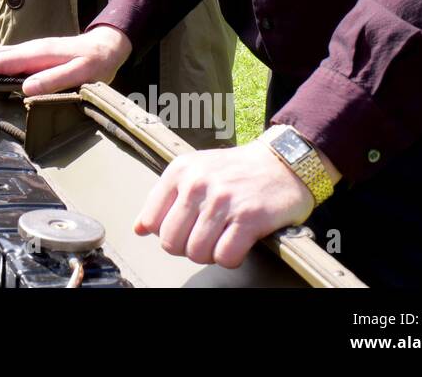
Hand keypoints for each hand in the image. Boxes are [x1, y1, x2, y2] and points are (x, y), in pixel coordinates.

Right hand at [0, 25, 132, 96]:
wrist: (107, 47)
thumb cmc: (96, 62)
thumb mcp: (82, 73)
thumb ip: (55, 80)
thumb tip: (26, 88)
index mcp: (36, 53)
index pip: (0, 62)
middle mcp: (28, 50)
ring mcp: (27, 52)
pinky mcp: (29, 57)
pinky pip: (0, 60)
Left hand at [133, 140, 316, 267]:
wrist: (283, 162)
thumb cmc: (236, 171)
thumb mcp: (194, 172)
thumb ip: (165, 198)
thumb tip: (139, 228)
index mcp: (179, 171)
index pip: (151, 221)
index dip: (166, 233)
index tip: (184, 229)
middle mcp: (197, 183)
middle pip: (171, 242)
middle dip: (187, 248)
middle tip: (206, 237)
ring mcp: (223, 200)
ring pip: (196, 252)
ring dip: (210, 254)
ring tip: (223, 239)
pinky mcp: (249, 217)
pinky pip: (225, 256)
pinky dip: (231, 258)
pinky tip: (238, 244)